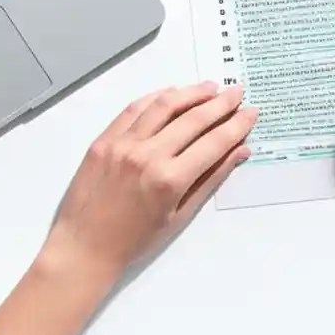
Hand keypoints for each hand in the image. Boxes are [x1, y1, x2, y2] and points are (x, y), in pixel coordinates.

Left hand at [44, 82, 256, 277]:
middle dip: (220, 103)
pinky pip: (133, 110)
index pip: (213, 142)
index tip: (251, 112)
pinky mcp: (104, 139)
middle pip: (192, 119)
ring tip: (209, 87)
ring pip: (163, 105)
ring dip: (190, 93)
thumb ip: (210, 179)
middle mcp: (148, 155)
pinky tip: (171, 93)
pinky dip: (155, 98)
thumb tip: (239, 151)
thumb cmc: (135, 240)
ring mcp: (123, 144)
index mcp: (170, 179)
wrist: (84, 247)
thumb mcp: (179, 216)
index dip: (236, 125)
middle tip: (237, 92)